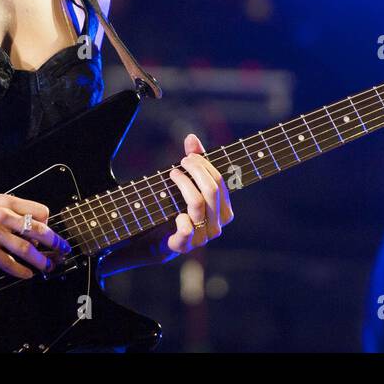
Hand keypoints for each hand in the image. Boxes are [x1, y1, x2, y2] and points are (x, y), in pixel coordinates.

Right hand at [0, 194, 70, 278]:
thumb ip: (3, 208)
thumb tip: (20, 220)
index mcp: (4, 200)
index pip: (39, 210)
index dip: (48, 223)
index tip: (50, 232)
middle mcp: (2, 214)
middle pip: (39, 230)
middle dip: (55, 242)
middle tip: (63, 250)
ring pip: (27, 248)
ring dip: (41, 260)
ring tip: (48, 267)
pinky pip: (9, 262)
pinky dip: (21, 271)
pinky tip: (27, 274)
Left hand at [158, 133, 233, 257]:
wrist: (158, 240)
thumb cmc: (178, 208)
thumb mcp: (188, 184)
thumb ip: (193, 161)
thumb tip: (191, 137)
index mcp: (225, 211)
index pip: (220, 182)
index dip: (205, 165)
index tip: (189, 156)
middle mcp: (217, 225)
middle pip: (211, 190)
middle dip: (196, 171)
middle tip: (181, 162)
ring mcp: (202, 237)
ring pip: (197, 204)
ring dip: (184, 184)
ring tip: (173, 174)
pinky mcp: (184, 246)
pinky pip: (187, 229)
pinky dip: (181, 218)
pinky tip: (175, 212)